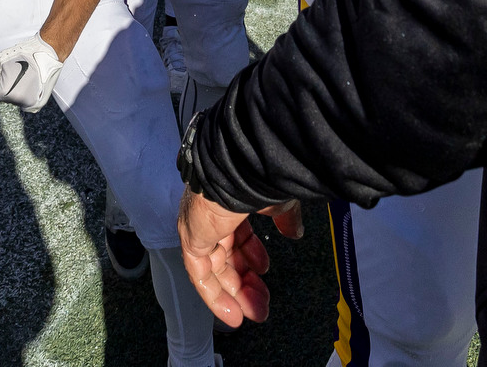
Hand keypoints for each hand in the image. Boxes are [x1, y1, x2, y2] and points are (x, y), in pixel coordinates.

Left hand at [0, 37, 63, 111]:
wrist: (48, 52)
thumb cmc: (25, 53)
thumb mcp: (0, 60)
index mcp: (5, 91)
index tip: (4, 71)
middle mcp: (16, 101)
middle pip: (2, 97)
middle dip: (5, 86)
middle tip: (16, 73)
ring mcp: (28, 104)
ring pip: (13, 100)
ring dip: (15, 91)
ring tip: (24, 77)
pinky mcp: (37, 105)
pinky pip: (24, 104)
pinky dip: (24, 96)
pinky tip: (30, 84)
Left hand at [178, 190, 300, 326]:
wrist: (238, 172)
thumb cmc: (257, 180)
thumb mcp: (278, 202)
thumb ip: (285, 218)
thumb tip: (295, 233)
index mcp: (227, 204)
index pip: (236, 235)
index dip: (251, 255)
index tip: (265, 272)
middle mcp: (208, 217)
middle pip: (225, 257)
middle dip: (245, 281)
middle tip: (262, 302)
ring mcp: (197, 229)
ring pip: (214, 270)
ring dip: (235, 294)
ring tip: (255, 312)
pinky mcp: (191, 242)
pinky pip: (200, 276)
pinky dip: (215, 297)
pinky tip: (233, 314)